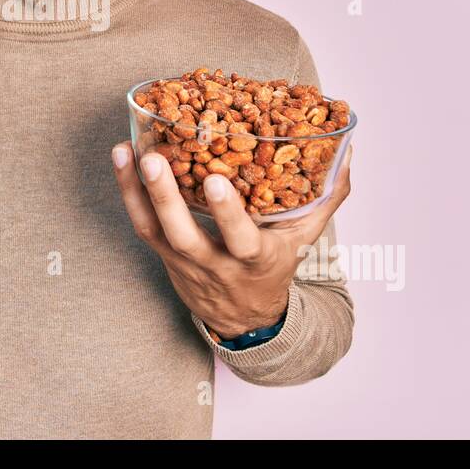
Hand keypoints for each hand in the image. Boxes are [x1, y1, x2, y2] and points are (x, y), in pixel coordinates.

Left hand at [111, 141, 352, 338]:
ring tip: (126, 150)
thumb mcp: (305, 237)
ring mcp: (185, 262)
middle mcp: (216, 264)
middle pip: (185, 236)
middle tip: (153, 159)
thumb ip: (327, 195)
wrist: (244, 318)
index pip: (242, 241)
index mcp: (256, 259)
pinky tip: (122, 157)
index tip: (217, 182)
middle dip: (166, 198)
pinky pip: (142, 225)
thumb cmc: (276, 265)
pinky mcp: (164, 255)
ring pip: (154, 230)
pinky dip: (129, 192)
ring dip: (136, 189)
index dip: (228, 215)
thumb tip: (346, 151)